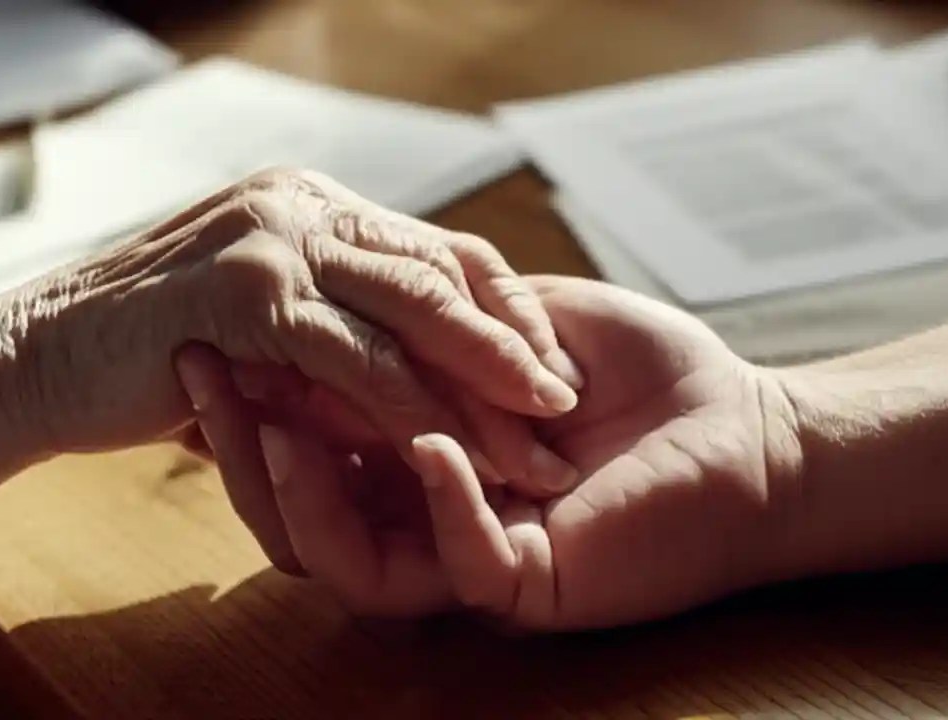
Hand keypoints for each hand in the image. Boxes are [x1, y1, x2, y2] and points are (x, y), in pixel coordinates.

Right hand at [14, 169, 579, 481]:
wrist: (38, 358)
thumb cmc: (151, 352)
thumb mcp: (259, 329)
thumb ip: (331, 333)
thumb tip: (412, 380)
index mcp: (312, 203)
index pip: (437, 248)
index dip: (503, 309)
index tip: (548, 368)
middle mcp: (301, 205)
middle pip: (442, 268)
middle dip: (514, 341)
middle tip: (566, 403)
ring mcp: (272, 240)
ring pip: (413, 302)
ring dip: (484, 373)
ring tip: (538, 430)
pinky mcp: (242, 295)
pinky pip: (351, 353)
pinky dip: (408, 402)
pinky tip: (450, 445)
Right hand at [185, 276, 803, 629]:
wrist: (749, 428)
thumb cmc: (645, 375)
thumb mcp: (520, 321)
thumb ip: (432, 322)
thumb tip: (336, 300)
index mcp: (414, 460)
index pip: (306, 442)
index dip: (251, 396)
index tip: (206, 334)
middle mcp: (424, 517)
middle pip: (298, 511)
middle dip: (240, 445)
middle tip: (199, 377)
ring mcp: (468, 557)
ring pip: (344, 558)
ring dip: (298, 492)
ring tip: (268, 425)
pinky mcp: (524, 585)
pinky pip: (447, 563)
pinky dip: (433, 500)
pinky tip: (424, 443)